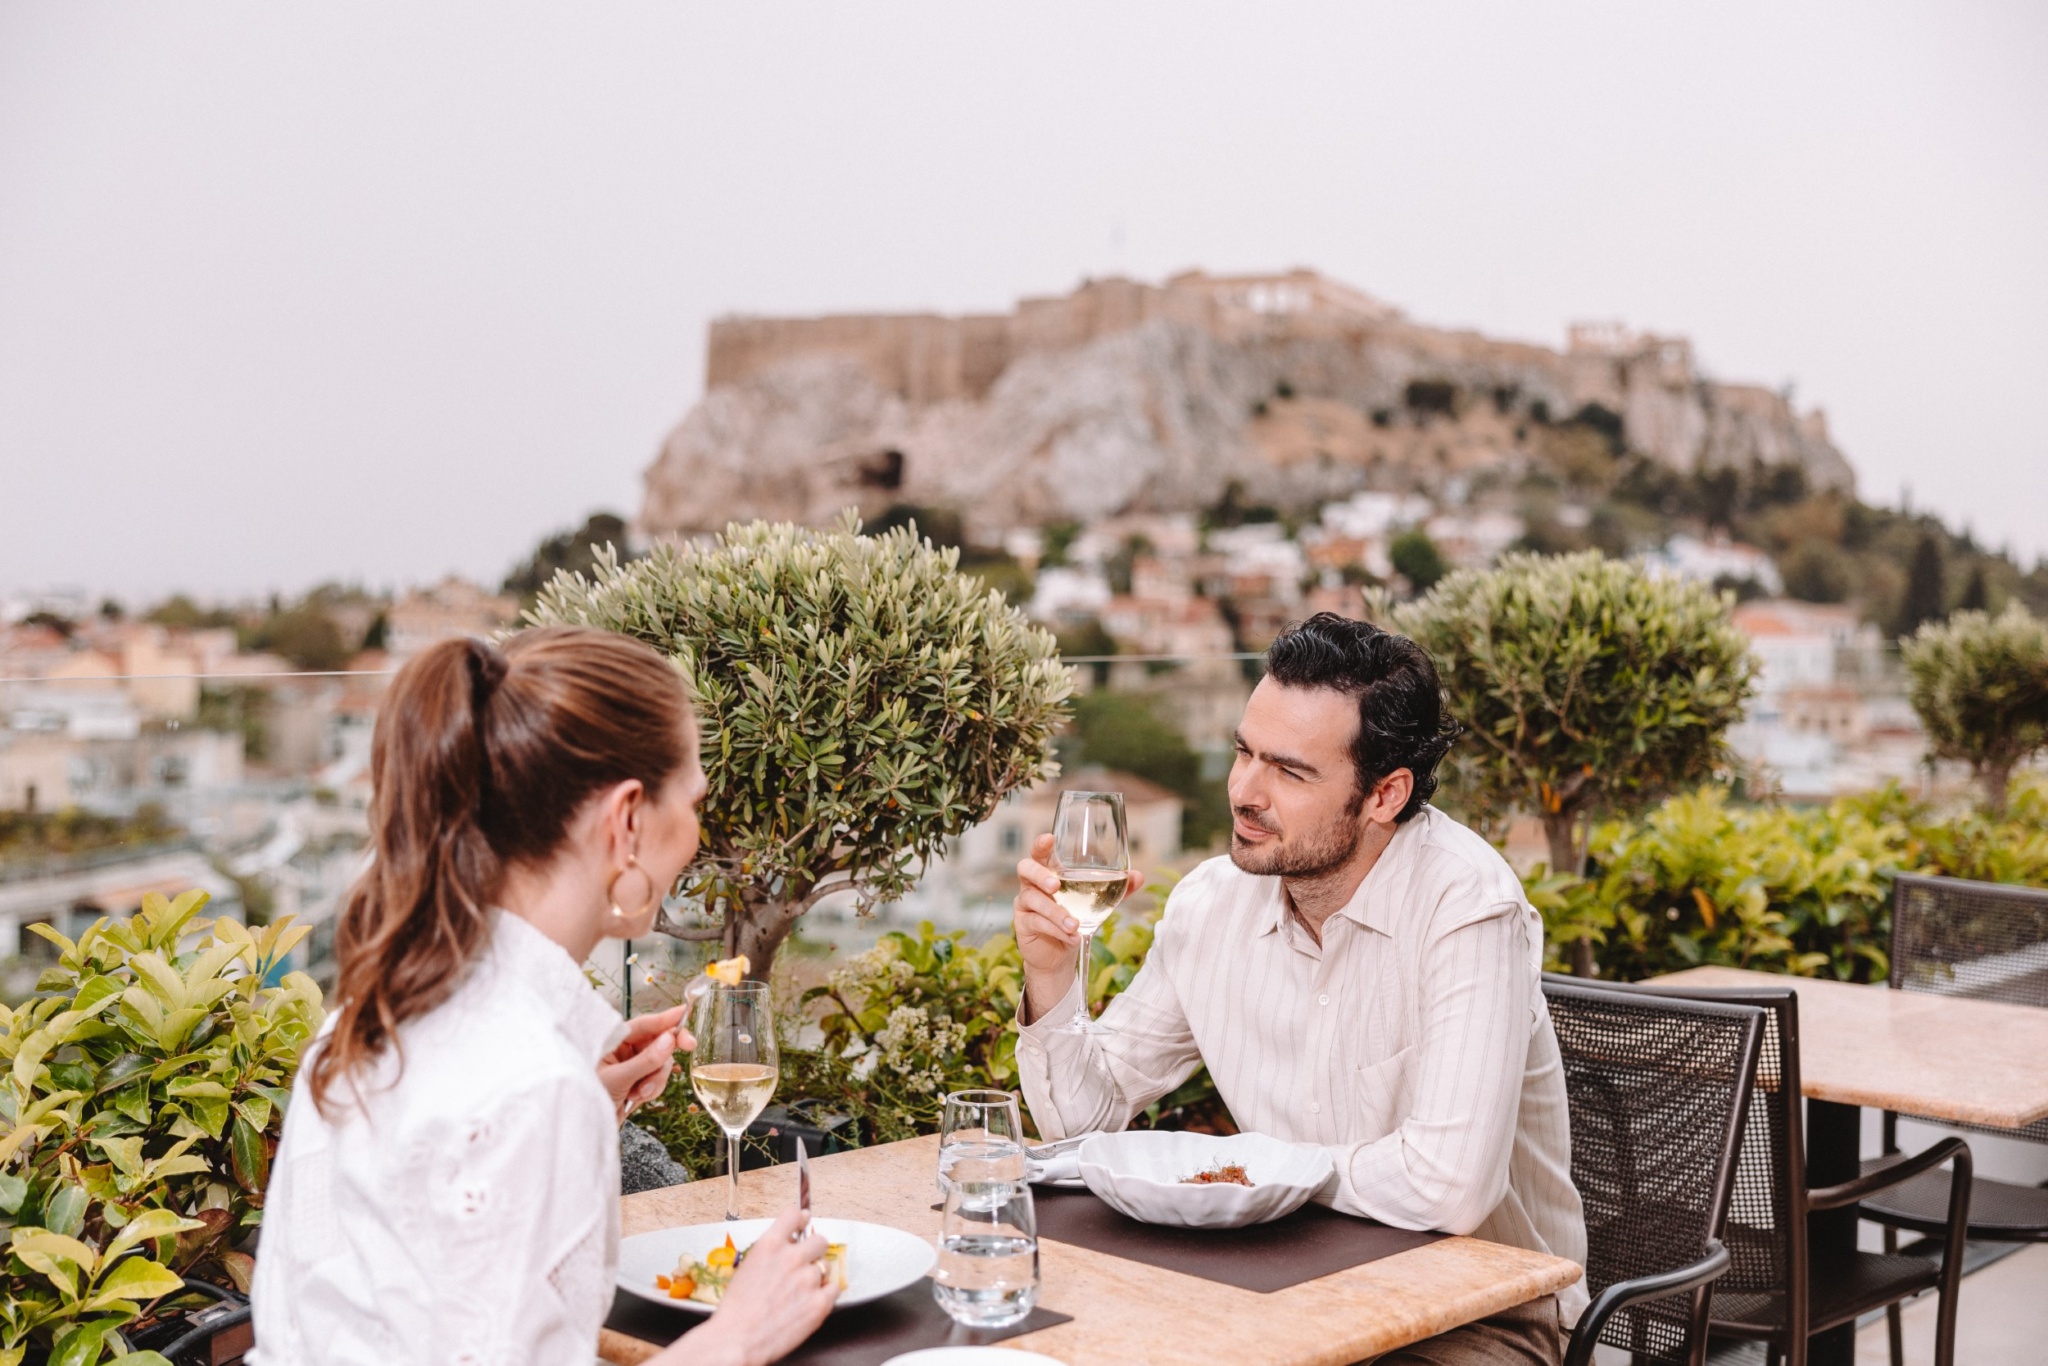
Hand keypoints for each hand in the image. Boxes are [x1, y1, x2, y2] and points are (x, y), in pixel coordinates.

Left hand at [599, 1005, 692, 1123]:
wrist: (583, 1130)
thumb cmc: (588, 1098)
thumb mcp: (617, 1078)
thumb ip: (645, 1060)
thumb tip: (669, 1040)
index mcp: (613, 1042)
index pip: (643, 1025)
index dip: (665, 1018)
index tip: (685, 1012)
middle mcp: (623, 1052)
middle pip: (658, 1043)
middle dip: (668, 1051)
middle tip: (690, 1045)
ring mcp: (632, 1068)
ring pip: (661, 1064)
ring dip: (655, 1079)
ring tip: (639, 1093)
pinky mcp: (637, 1084)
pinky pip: (657, 1080)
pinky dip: (652, 1089)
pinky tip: (636, 1098)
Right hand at [656, 1206, 837, 1365]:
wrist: (736, 1340)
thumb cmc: (736, 1310)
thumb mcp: (747, 1268)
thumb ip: (770, 1253)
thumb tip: (787, 1242)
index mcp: (770, 1246)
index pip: (793, 1215)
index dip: (800, 1218)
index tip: (803, 1220)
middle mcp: (792, 1257)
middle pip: (819, 1240)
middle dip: (814, 1250)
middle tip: (806, 1262)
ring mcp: (807, 1279)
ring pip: (826, 1267)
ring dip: (817, 1276)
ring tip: (800, 1292)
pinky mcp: (819, 1303)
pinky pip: (834, 1288)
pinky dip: (826, 1294)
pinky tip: (811, 1301)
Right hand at [1014, 834, 1143, 1020]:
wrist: (1059, 956)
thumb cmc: (1077, 920)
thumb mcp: (1098, 904)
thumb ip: (1117, 889)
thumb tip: (1138, 876)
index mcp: (1049, 873)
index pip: (1039, 853)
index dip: (1041, 845)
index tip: (1049, 838)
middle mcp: (1032, 884)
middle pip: (1026, 869)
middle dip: (1040, 875)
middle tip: (1055, 887)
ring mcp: (1025, 904)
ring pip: (1034, 900)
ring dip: (1056, 913)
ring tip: (1075, 925)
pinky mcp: (1023, 925)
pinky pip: (1037, 923)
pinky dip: (1056, 930)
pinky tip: (1072, 937)